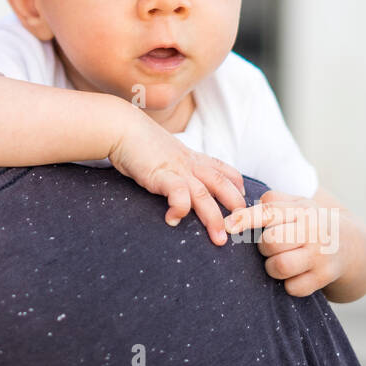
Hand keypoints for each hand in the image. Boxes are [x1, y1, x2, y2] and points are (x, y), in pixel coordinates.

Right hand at [108, 106, 246, 244]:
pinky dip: (179, 208)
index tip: (243, 200)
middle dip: (235, 206)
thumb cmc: (138, 142)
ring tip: (219, 239)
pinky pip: (178, 192)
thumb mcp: (165, 153)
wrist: (122, 127)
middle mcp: (189, 164)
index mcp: (192, 158)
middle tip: (243, 226)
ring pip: (204, 195)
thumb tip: (176, 182)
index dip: (236, 185)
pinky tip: (174, 220)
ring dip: (213, 218)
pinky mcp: (161, 174)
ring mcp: (177, 169)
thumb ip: (175, 166)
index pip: (223, 169)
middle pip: (222, 184)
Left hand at [223, 190, 345, 296]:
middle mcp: (313, 231)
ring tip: (278, 261)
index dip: (244, 219)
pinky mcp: (325, 277)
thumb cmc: (310, 222)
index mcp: (301, 210)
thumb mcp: (297, 204)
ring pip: (279, 266)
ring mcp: (320, 255)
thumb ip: (272, 201)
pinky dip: (288, 284)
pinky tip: (295, 275)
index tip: (227, 226)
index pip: (268, 213)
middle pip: (270, 242)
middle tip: (270, 246)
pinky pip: (293, 288)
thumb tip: (239, 208)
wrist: (351, 245)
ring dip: (272, 267)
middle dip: (263, 247)